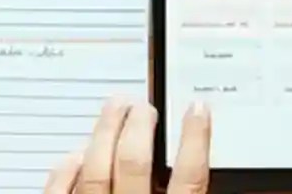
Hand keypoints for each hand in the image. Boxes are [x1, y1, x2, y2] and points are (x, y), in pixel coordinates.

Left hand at [45, 100, 210, 193]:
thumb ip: (194, 191)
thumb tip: (232, 182)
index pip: (189, 178)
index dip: (194, 139)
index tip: (196, 108)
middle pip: (134, 163)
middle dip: (138, 125)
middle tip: (143, 107)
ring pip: (95, 171)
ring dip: (104, 132)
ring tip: (114, 108)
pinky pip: (59, 193)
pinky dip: (66, 171)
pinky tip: (75, 155)